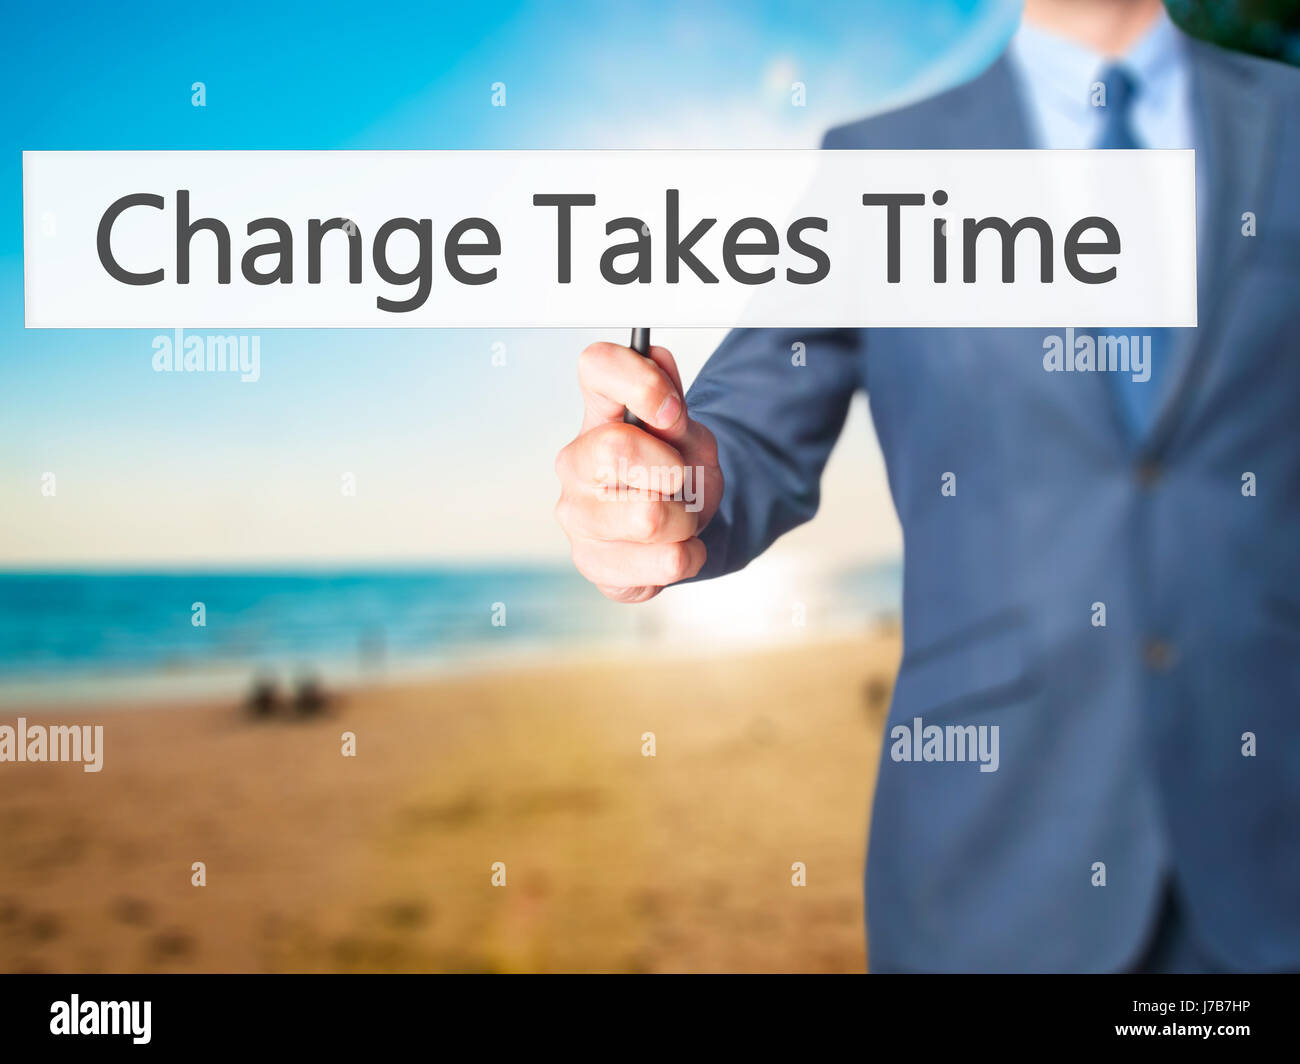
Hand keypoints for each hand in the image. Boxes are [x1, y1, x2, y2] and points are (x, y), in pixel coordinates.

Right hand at [554, 341, 722, 602]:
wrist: (681, 531)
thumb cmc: (675, 475)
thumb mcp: (688, 433)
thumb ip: (673, 400)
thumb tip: (656, 357)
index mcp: (597, 416)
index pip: (596, 367)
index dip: (640, 383)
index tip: (672, 412)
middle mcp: (574, 462)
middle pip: (617, 447)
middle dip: (672, 469)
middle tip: (679, 481)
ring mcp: (576, 515)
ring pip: (648, 515)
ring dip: (686, 519)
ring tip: (678, 517)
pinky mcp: (592, 563)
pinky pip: (665, 561)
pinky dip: (689, 555)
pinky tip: (674, 547)